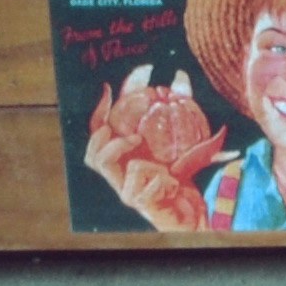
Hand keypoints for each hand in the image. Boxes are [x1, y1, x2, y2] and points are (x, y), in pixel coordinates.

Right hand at [82, 66, 225, 232]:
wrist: (190, 210)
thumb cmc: (182, 173)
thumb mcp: (179, 138)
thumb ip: (179, 106)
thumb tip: (178, 75)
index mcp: (122, 158)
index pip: (98, 136)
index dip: (98, 114)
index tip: (108, 91)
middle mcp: (119, 175)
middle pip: (95, 158)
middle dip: (113, 144)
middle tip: (136, 138)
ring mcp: (128, 192)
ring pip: (130, 170)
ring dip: (152, 166)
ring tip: (166, 169)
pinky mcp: (142, 205)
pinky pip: (151, 186)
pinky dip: (167, 182)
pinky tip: (175, 185)